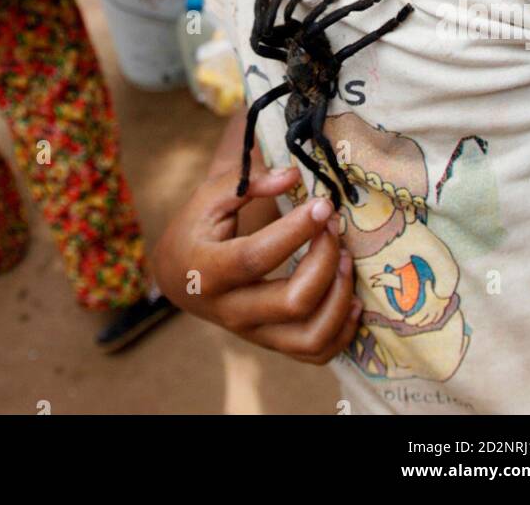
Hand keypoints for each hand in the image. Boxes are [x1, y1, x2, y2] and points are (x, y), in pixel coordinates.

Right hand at [152, 165, 361, 363]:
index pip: (256, 257)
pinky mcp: (271, 344)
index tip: (322, 204)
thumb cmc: (196, 229)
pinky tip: (351, 297)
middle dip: (324, 261)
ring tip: (345, 259)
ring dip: (339, 298)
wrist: (178, 276)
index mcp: (208, 271)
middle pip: (292, 302)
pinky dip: (343, 331)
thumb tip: (293, 175)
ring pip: (310, 338)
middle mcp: (230, 311)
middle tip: (334, 226)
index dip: (295, 231)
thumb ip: (248, 183)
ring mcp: (253, 334)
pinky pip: (316, 353)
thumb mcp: (209, 197)